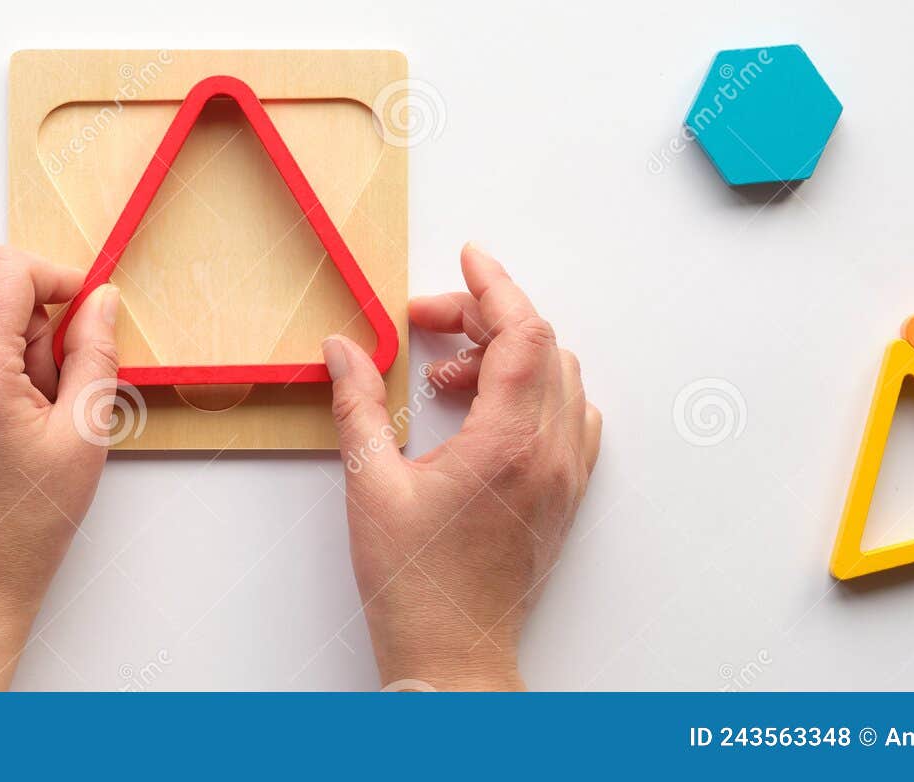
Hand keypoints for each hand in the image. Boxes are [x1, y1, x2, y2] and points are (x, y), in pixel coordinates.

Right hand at [323, 243, 599, 690]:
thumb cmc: (415, 584)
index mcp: (509, 444)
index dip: (494, 285)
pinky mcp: (564, 498)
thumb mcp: (371, 485)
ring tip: (446, 381)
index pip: (522, 332)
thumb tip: (343, 348)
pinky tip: (487, 410)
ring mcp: (565, 477)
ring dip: (508, 358)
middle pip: (541, 346)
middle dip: (485, 319)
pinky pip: (570, 419)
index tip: (468, 256)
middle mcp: (550, 455)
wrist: (453, 656)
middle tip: (427, 326)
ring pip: (559, 379)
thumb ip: (358, 405)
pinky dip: (534, 393)